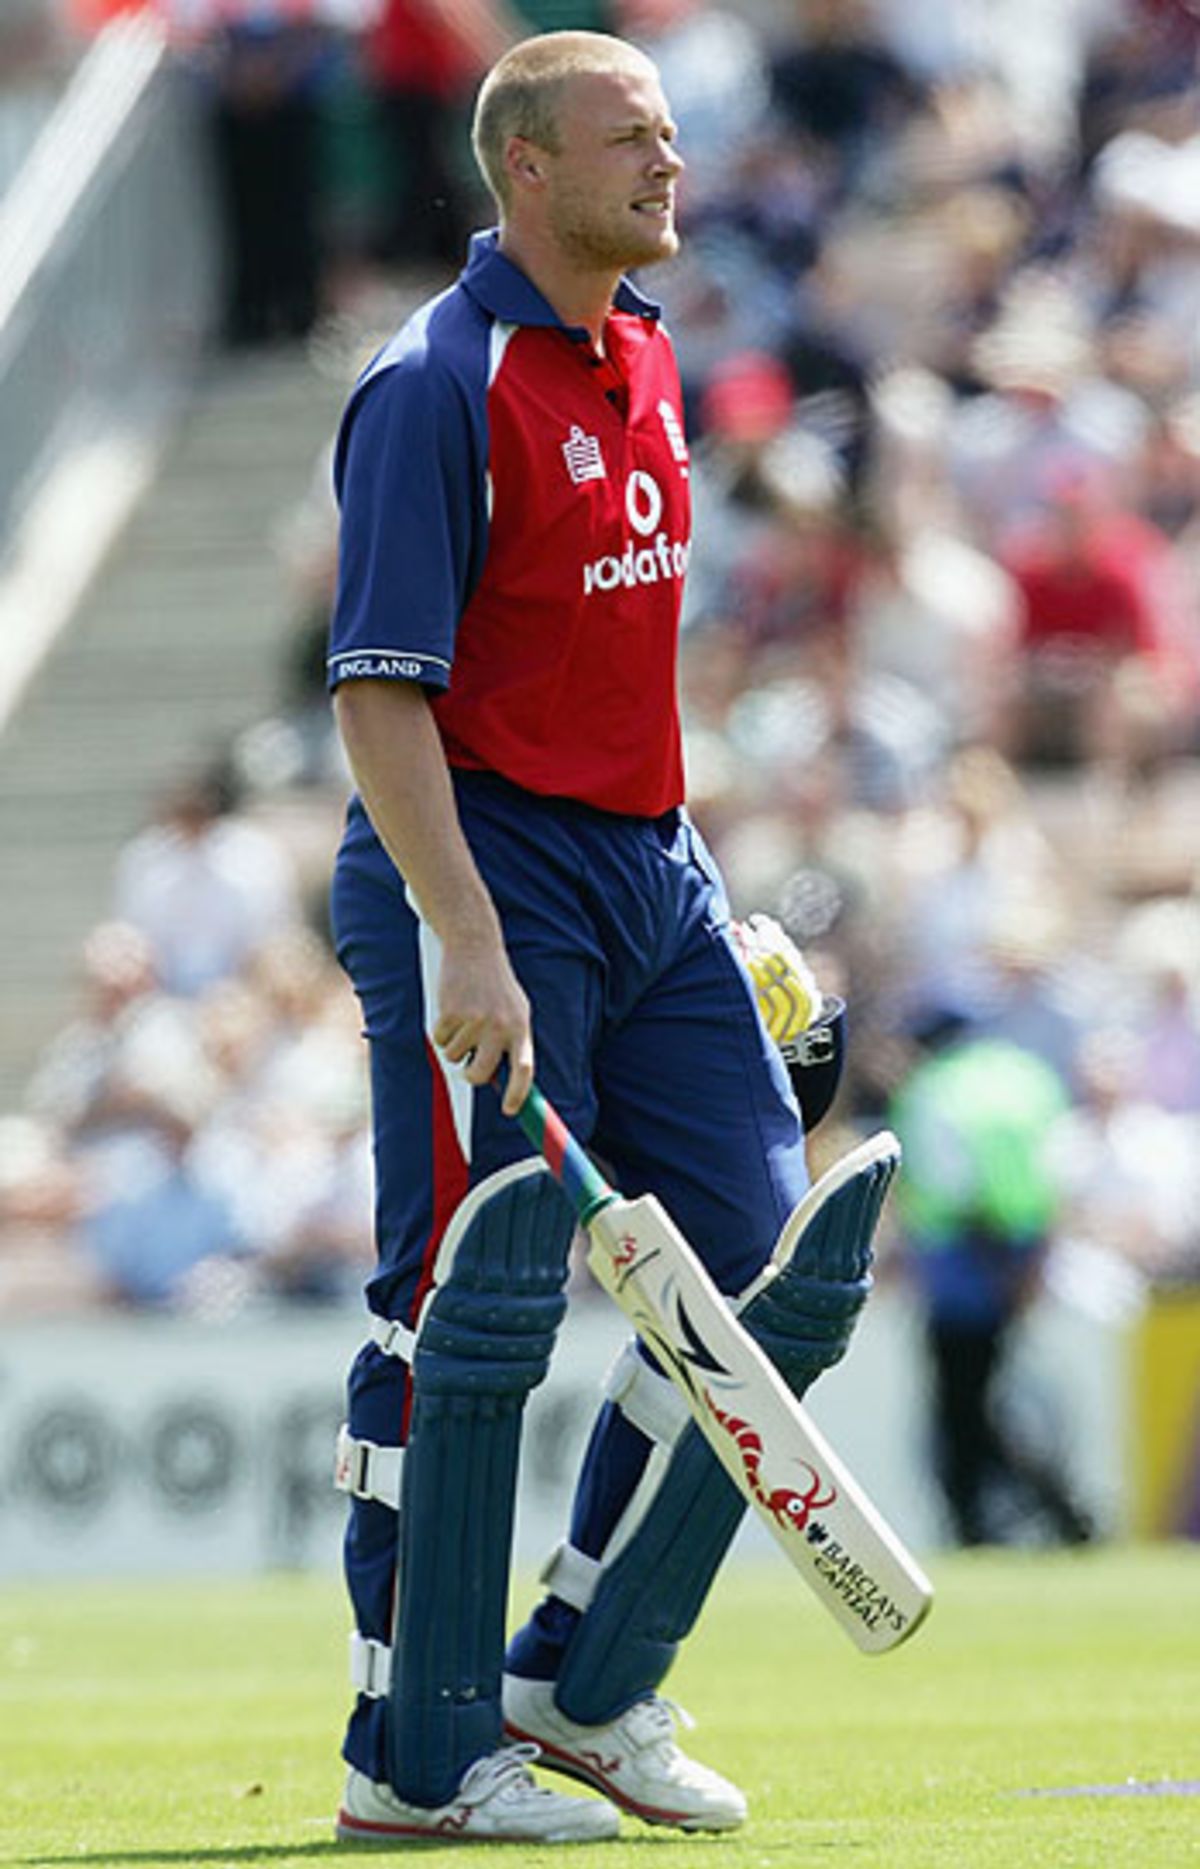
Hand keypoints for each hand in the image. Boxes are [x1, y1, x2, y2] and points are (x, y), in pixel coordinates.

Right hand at [432, 929, 533, 1116]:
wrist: (475, 948)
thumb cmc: (497, 985)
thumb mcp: (515, 1010)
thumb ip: (512, 1041)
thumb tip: (502, 1079)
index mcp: (520, 1027)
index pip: (524, 1070)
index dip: (517, 1094)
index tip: (509, 1110)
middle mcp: (500, 1026)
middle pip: (479, 1074)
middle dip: (470, 1076)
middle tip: (469, 1067)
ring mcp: (475, 1019)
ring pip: (455, 1056)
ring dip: (455, 1045)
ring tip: (464, 1018)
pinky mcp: (451, 1013)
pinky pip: (440, 1040)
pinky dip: (442, 1031)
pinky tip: (452, 1009)